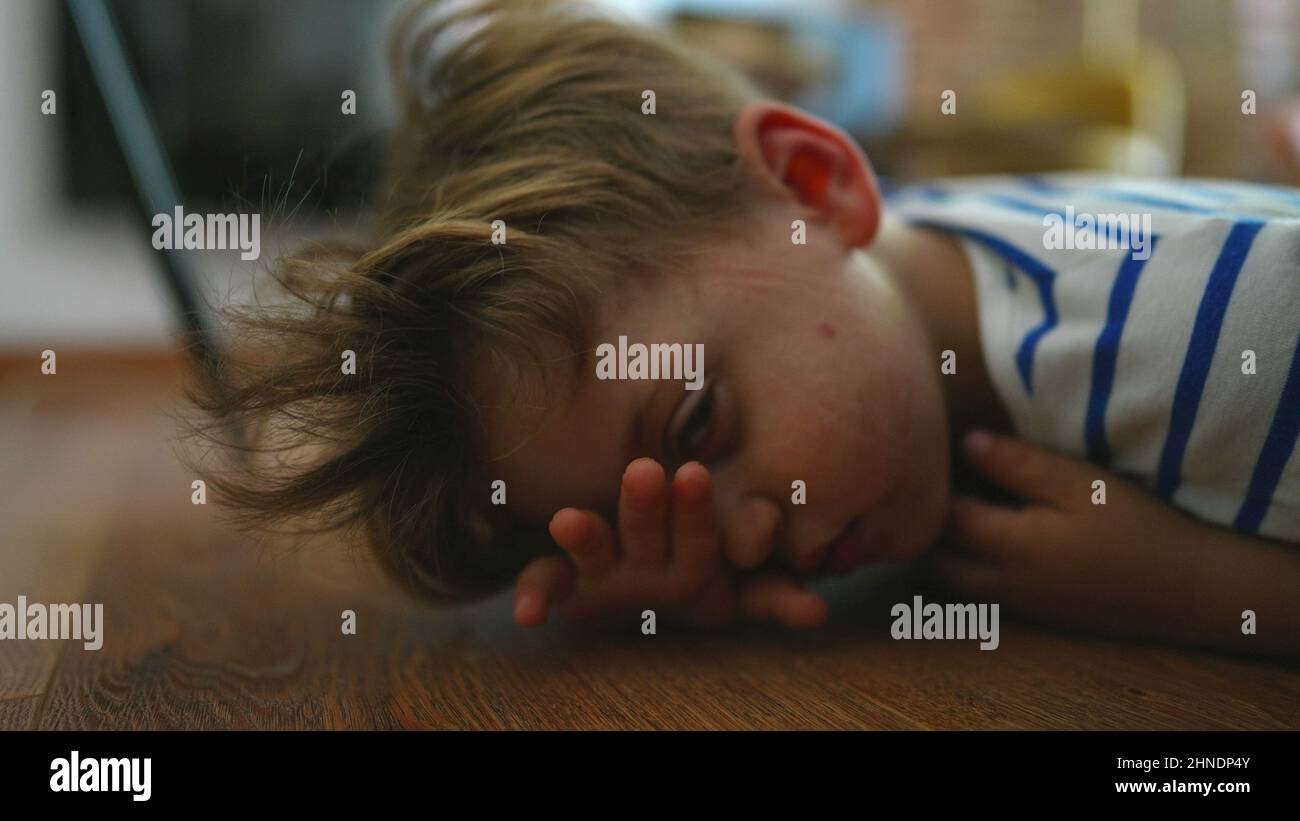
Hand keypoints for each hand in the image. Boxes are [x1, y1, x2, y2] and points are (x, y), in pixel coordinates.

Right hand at [512, 458, 827, 628]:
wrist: (643, 598)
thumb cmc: (700, 578)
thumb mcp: (736, 594)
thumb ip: (771, 595)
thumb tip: (817, 612)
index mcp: (685, 536)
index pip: (694, 518)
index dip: (694, 505)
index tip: (691, 475)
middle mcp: (641, 542)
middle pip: (644, 521)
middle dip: (647, 504)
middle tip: (648, 471)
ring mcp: (603, 564)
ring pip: (595, 541)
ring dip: (583, 531)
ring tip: (567, 520)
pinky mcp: (568, 588)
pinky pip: (546, 582)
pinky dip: (535, 593)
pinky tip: (526, 614)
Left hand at [927, 429, 1211, 634]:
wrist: (1189, 589)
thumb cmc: (1137, 527)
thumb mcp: (1080, 484)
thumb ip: (1018, 464)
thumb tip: (964, 442)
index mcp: (1011, 547)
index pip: (942, 516)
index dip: (928, 482)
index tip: (929, 451)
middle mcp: (1003, 583)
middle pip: (932, 559)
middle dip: (923, 524)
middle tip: (933, 481)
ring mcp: (1017, 604)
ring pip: (952, 582)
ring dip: (944, 548)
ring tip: (959, 504)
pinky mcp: (1035, 613)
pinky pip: (979, 593)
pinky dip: (968, 566)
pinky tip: (990, 534)